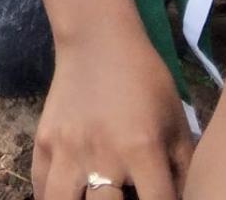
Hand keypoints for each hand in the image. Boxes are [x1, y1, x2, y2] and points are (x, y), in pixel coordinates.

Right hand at [33, 36, 193, 199]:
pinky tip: (67, 197)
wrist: (98, 41)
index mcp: (141, 150)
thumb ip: (184, 170)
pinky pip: (41, 187)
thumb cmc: (146, 81)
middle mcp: (102, 155)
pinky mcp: (43, 142)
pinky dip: (51, 198)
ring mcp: (66, 150)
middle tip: (124, 197)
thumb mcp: (176, 122)